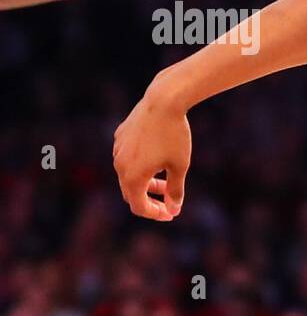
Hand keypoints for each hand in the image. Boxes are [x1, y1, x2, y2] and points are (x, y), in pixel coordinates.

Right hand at [113, 87, 191, 220]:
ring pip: (128, 175)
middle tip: (169, 203)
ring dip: (146, 183)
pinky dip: (140, 166)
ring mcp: (117, 150)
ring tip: (165, 182)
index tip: (171, 214)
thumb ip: (175, 190)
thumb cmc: (175, 136)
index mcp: (132, 177)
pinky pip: (127, 158)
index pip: (139, 207)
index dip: (155, 214)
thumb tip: (173, 209)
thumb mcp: (180, 166)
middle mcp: (119, 165)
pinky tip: (157, 160)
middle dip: (150, 200)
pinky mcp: (120, 136)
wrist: (163, 102)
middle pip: (131, 192)